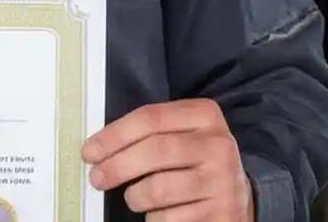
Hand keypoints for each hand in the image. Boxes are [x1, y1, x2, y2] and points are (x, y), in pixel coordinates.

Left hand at [82, 99, 253, 220]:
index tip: (89, 151)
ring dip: (134, 197)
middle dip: (117, 166)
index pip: (150, 118)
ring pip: (157, 189)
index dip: (114, 135)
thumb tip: (98, 148)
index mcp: (204, 115)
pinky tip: (161, 213)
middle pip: (153, 151)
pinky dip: (155, 218)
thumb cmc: (194, 162)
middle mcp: (218, 145)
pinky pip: (169, 218)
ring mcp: (222, 181)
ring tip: (135, 197)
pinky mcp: (221, 214)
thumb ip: (147, 133)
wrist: (237, 196)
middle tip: (97, 178)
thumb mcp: (180, 135)